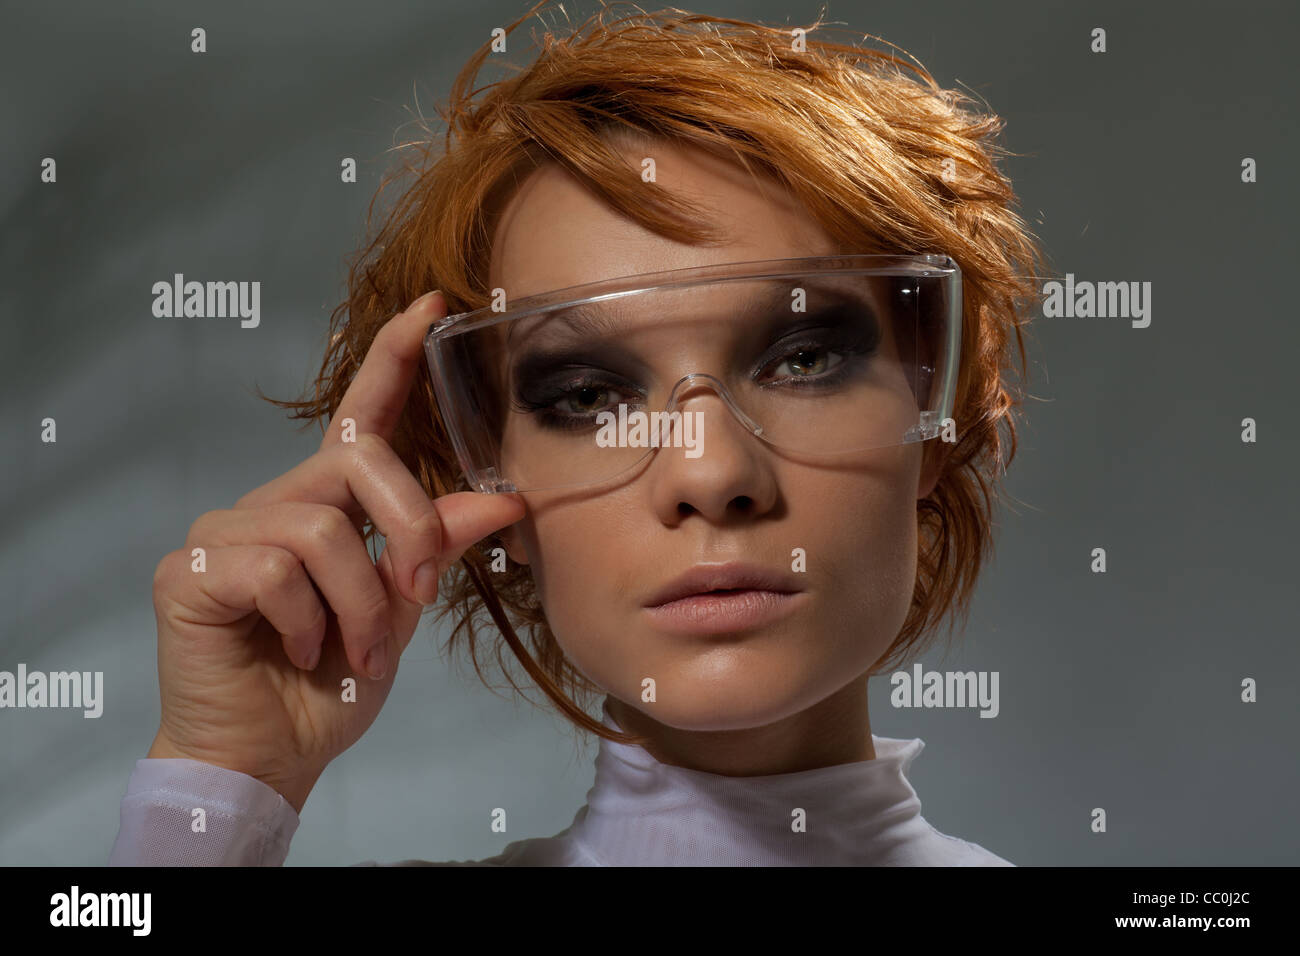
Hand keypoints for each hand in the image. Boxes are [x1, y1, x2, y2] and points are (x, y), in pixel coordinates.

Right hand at [147, 291, 524, 812]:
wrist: (272, 757)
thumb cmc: (332, 682)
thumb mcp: (401, 608)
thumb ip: (436, 545)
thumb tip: (504, 496)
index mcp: (324, 504)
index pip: (358, 416)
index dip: (394, 358)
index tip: (432, 307)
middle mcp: (271, 501)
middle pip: (359, 461)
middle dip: (410, 531)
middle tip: (416, 598)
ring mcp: (224, 529)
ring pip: (325, 527)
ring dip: (363, 604)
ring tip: (357, 651)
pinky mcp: (190, 568)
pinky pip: (278, 570)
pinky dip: (311, 623)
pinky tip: (299, 652)